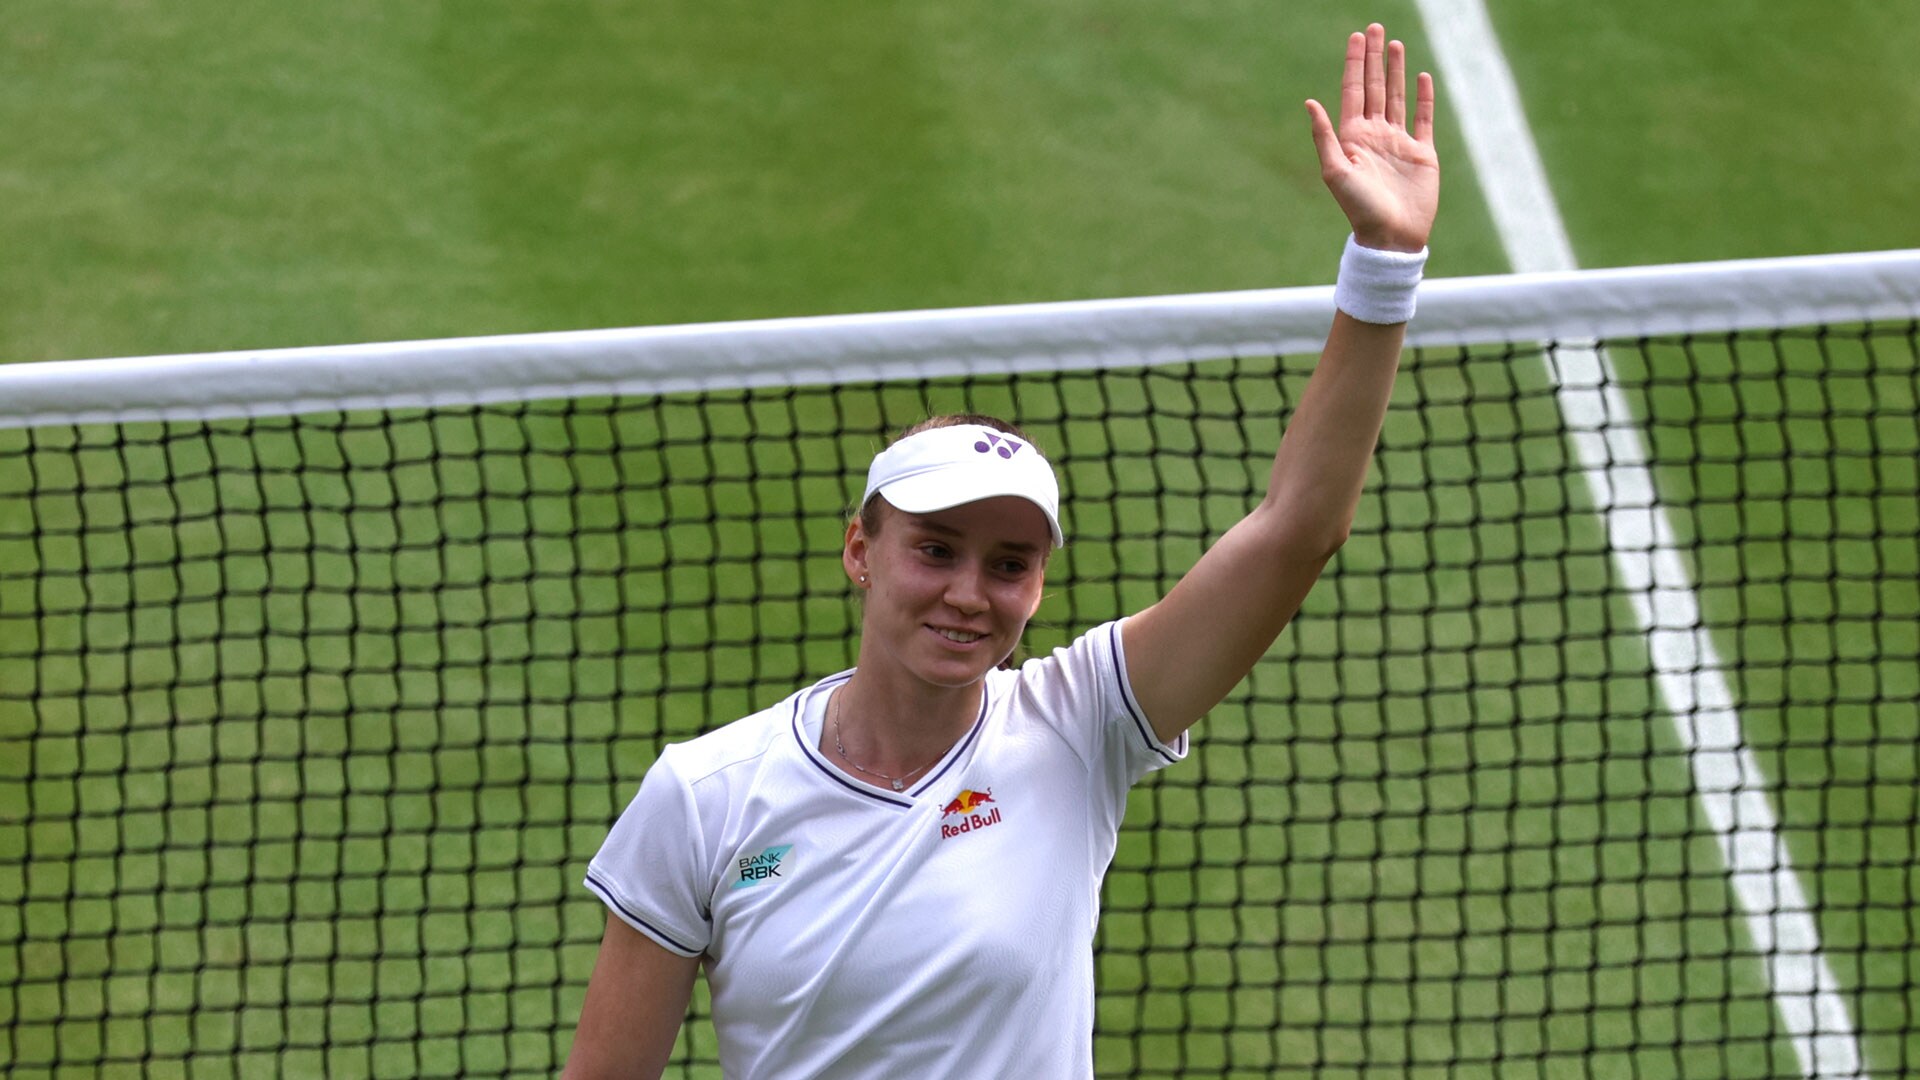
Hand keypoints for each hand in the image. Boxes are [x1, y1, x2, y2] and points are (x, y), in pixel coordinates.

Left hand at [1305, 24, 1438, 252]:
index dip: (1354, 63)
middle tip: (1374, 28)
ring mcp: (1398, 142)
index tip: (1355, 37)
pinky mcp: (1421, 153)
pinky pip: (1423, 118)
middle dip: (1374, 58)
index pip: (1353, 91)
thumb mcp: (1335, 172)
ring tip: (1395, 44)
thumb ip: (1325, 136)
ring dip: (1396, 71)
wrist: (1391, 237)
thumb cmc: (1359, 209)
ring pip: (1397, 97)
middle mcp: (1374, 135)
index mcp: (1352, 137)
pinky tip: (1422, 77)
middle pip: (1374, 87)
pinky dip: (1423, 97)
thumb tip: (1309, 102)